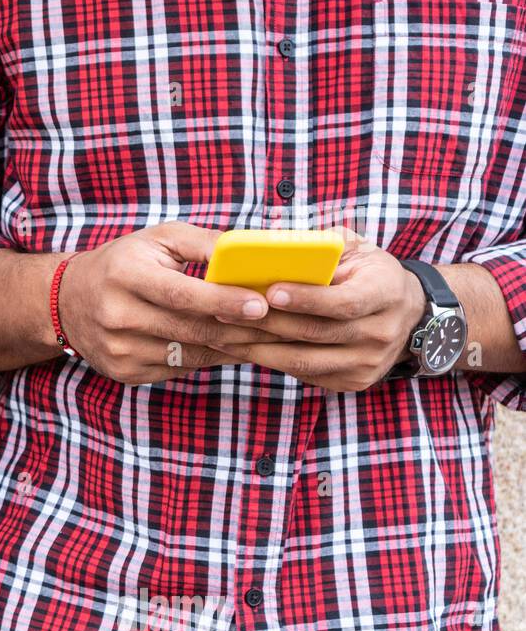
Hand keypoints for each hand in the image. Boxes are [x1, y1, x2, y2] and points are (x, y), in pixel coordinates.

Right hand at [61, 222, 280, 384]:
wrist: (66, 301)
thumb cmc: (123, 262)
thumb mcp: (158, 240)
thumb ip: (205, 244)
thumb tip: (256, 253)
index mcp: (125, 276)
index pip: (181, 293)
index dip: (224, 301)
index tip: (264, 304)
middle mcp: (117, 316)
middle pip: (191, 330)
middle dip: (242, 329)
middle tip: (284, 325)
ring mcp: (119, 350)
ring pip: (190, 354)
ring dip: (233, 347)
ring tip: (268, 338)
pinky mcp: (124, 372)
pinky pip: (179, 368)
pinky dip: (210, 359)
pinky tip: (233, 348)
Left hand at [211, 231, 426, 391]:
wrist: (409, 317)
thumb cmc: (370, 275)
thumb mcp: (358, 252)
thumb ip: (325, 248)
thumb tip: (275, 248)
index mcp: (386, 293)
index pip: (344, 302)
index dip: (306, 299)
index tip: (269, 292)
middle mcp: (381, 333)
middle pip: (315, 333)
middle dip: (266, 323)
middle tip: (224, 311)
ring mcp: (367, 363)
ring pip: (303, 361)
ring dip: (257, 349)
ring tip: (221, 335)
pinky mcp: (352, 382)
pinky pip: (304, 374)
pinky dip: (269, 362)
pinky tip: (240, 350)